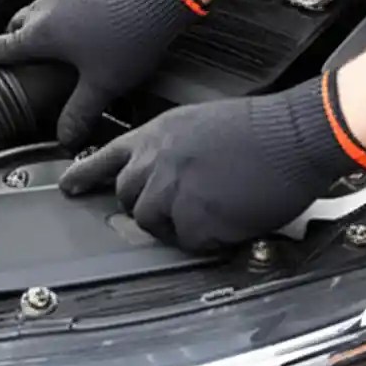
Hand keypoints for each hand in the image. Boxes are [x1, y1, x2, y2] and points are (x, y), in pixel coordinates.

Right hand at [0, 0, 206, 146]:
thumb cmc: (131, 34)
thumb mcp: (102, 85)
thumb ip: (79, 113)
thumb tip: (67, 137)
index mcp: (42, 34)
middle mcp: (47, 7)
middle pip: (16, 27)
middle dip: (13, 42)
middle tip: (20, 59)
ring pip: (40, 10)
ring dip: (41, 27)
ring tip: (59, 47)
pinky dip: (65, 13)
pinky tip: (88, 27)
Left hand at [58, 73, 365, 252]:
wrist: (296, 132)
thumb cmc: (260, 126)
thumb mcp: (199, 122)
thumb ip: (171, 147)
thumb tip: (164, 172)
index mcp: (156, 134)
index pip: (106, 156)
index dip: (85, 174)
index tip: (69, 187)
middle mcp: (156, 160)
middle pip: (128, 197)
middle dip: (149, 205)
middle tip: (182, 205)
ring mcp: (173, 190)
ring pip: (153, 223)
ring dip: (177, 224)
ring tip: (211, 208)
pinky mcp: (197, 218)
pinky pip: (189, 242)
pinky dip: (209, 237)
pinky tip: (229, 217)